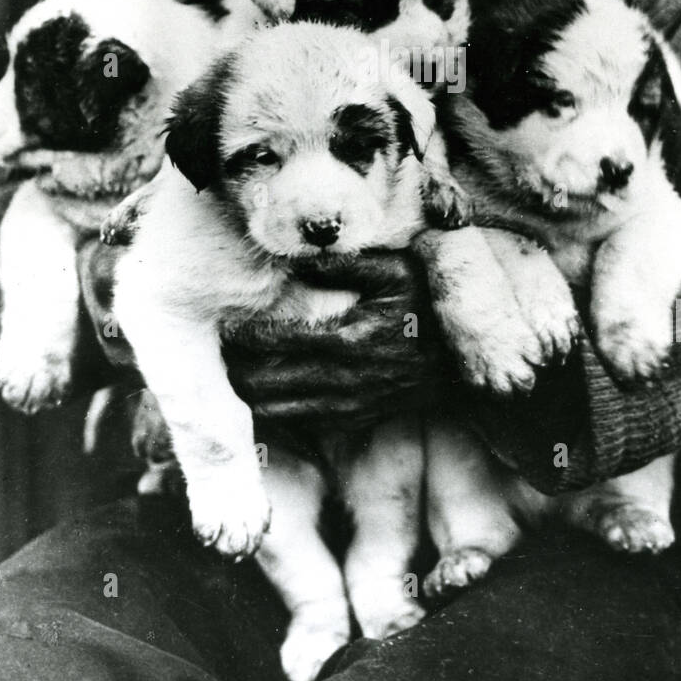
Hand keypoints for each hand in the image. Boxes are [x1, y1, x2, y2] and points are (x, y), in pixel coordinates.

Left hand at [219, 250, 445, 428]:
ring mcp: (348, 405)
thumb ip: (346, 263)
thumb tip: (300, 257)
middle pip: (265, 383)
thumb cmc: (429, 306)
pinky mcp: (354, 418)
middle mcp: (341, 379)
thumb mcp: (396, 270)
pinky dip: (275, 412)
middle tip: (215, 353)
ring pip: (277, 410)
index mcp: (346, 339)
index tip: (224, 325)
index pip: (273, 341)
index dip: (241, 336)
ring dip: (248, 395)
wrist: (465, 362)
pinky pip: (301, 422)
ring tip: (229, 376)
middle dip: (234, 370)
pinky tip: (261, 397)